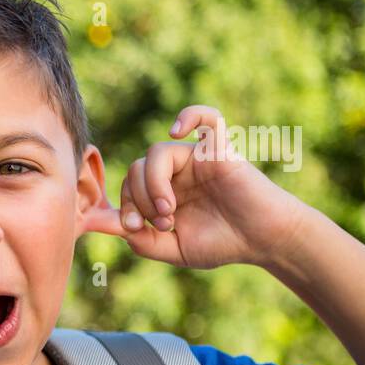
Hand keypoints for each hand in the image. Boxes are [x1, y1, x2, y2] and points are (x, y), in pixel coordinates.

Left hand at [80, 105, 309, 269]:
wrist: (263, 241)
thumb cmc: (222, 244)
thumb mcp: (172, 250)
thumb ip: (140, 239)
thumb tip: (101, 223)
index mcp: (163, 191)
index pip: (129, 185)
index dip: (124, 206)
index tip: (135, 229)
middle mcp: (176, 172)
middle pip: (137, 168)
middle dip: (141, 200)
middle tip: (163, 222)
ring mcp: (196, 159)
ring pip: (157, 152)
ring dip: (154, 184)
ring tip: (170, 211)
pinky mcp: (220, 151)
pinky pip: (207, 118)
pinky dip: (190, 115)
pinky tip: (176, 129)